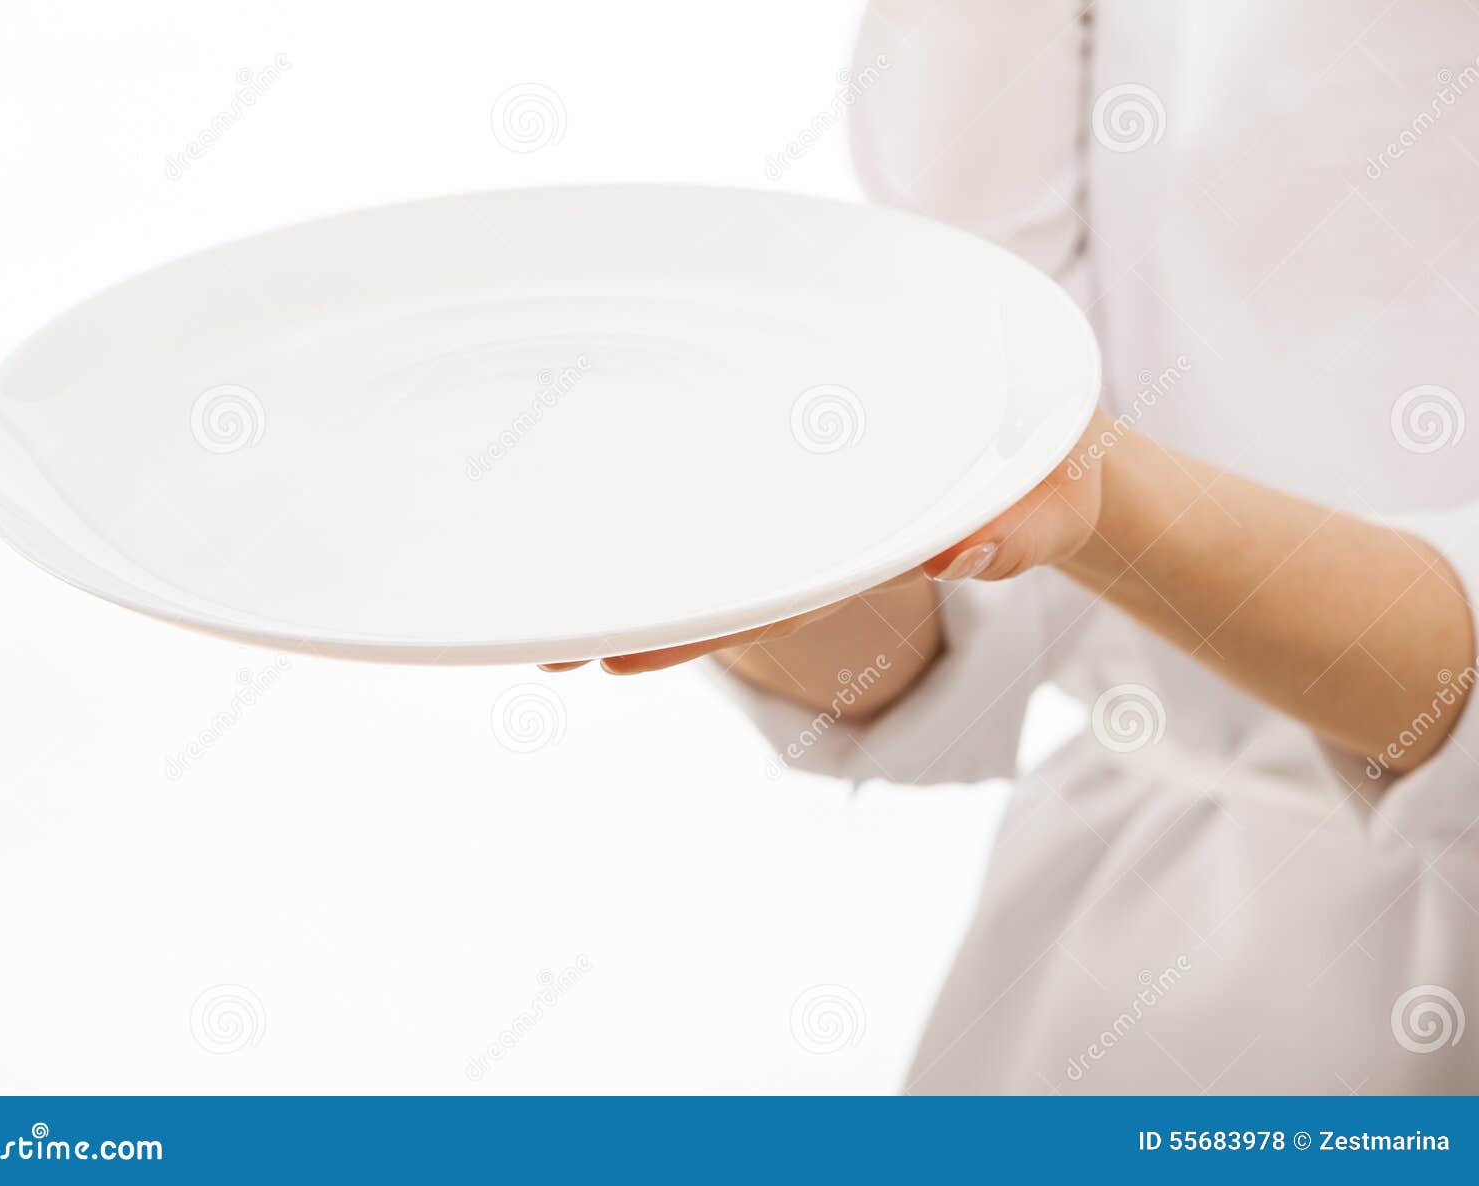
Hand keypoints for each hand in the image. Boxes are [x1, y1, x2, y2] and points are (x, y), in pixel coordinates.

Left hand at [541, 410, 1107, 677]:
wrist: (1043, 423)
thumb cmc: (1049, 463)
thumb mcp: (1057, 493)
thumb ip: (1025, 530)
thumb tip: (959, 558)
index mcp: (865, 547)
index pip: (767, 598)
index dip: (693, 631)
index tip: (617, 660)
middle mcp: (817, 530)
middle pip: (711, 581)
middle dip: (630, 613)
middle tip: (535, 645)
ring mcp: (804, 493)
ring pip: (703, 534)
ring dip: (627, 563)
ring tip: (539, 592)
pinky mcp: (795, 449)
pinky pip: (723, 469)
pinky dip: (664, 485)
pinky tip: (598, 496)